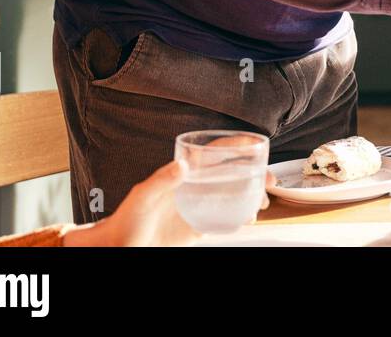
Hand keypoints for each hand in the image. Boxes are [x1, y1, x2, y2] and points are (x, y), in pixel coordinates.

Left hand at [66, 161, 278, 246]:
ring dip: (251, 196)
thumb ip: (161, 181)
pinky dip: (241, 216)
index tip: (256, 142)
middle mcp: (195, 187)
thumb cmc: (126, 221)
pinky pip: (226, 218)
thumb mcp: (142, 197)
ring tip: (261, 204)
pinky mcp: (198, 226)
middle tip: (269, 181)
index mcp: (184, 173)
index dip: (237, 144)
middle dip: (255, 174)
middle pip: (232, 173)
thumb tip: (183, 166)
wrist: (121, 248)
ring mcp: (199, 206)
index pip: (215, 152)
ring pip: (233, 195)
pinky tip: (248, 219)